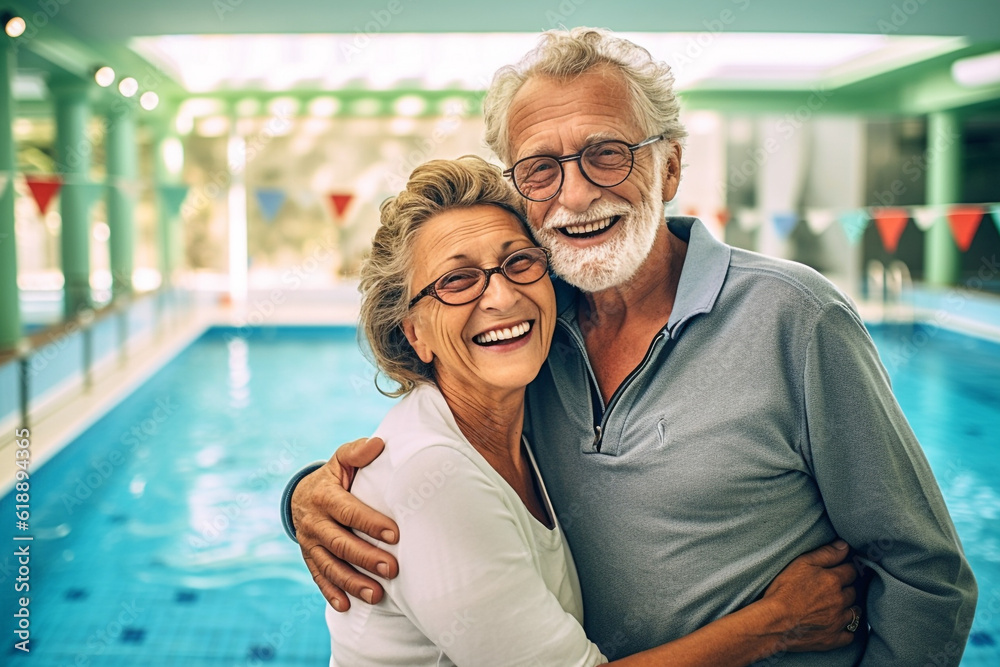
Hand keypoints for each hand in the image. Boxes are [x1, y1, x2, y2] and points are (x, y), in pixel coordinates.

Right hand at [293, 437, 398, 611]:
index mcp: (324, 496)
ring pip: (330, 566)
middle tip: (392, 569)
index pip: (348, 511)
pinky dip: (331, 593)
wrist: (302, 494)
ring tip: (376, 595)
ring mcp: (309, 543)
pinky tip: (346, 606)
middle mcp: (314, 521)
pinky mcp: (308, 558)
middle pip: (341, 543)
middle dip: (366, 557)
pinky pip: (318, 578)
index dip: (371, 523)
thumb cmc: (334, 476)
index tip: (395, 534)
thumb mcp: (341, 460)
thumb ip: (357, 452)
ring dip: (353, 582)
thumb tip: (378, 444)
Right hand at [758, 540, 859, 652]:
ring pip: (854, 613)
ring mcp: (837, 621)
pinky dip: (846, 631)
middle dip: (846, 588)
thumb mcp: (801, 563)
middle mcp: (840, 601)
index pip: (850, 571)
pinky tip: (839, 626)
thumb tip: (845, 546)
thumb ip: (825, 554)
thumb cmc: (784, 590)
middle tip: (835, 588)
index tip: (841, 569)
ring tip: (838, 606)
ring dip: (849, 608)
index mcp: (833, 581)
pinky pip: (849, 636)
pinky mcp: (832, 639)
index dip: (846, 569)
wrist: (774, 621)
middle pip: (853, 592)